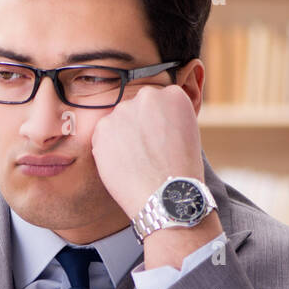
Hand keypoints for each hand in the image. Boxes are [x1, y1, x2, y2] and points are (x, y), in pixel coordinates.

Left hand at [90, 83, 203, 218]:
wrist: (164, 194)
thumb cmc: (180, 171)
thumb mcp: (186, 133)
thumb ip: (167, 118)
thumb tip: (150, 119)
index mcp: (173, 94)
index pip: (158, 102)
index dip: (157, 123)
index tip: (159, 140)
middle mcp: (147, 96)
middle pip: (136, 108)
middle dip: (137, 127)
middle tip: (145, 152)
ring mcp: (123, 110)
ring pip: (117, 122)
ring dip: (121, 137)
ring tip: (135, 162)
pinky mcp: (102, 127)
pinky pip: (102, 136)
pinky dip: (108, 150)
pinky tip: (123, 165)